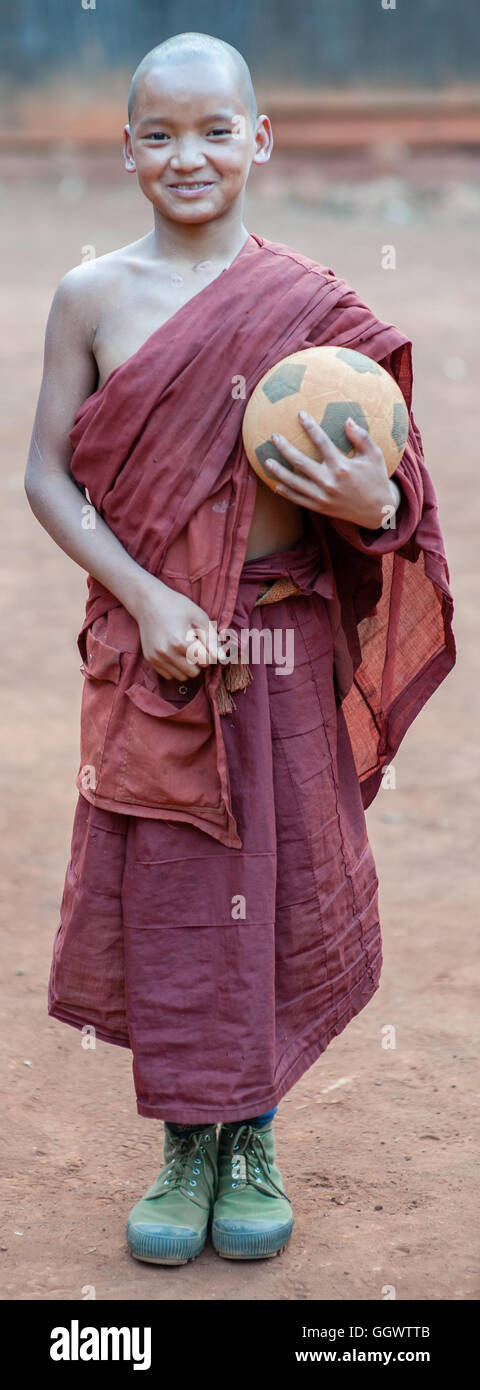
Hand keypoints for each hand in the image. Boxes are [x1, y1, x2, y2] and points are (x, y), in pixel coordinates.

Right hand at [132, 574, 227, 680]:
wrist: (148, 602)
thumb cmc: (176, 606)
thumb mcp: (198, 617)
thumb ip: (211, 639)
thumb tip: (221, 658)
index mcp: (180, 642)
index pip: (205, 662)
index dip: (209, 653)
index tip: (204, 642)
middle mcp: (166, 653)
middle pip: (194, 672)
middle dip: (199, 661)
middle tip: (196, 646)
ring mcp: (157, 658)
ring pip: (182, 677)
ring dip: (188, 667)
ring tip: (185, 649)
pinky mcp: (150, 660)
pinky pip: (169, 675)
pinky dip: (176, 668)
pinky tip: (175, 653)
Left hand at [264, 411, 400, 529]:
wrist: (379, 511)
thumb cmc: (376, 478)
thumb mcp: (375, 455)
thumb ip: (361, 437)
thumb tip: (347, 420)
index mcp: (342, 466)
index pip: (321, 442)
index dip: (310, 426)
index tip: (300, 414)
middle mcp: (329, 482)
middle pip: (300, 462)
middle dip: (285, 448)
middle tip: (274, 437)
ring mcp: (323, 497)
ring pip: (294, 483)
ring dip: (279, 472)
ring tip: (266, 461)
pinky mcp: (320, 508)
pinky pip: (299, 500)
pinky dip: (286, 492)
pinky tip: (276, 485)